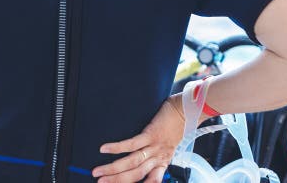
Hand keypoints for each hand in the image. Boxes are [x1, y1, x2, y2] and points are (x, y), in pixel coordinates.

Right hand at [91, 92, 209, 182]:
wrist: (188, 110)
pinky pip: (131, 144)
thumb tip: (143, 158)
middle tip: (99, 181)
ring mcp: (154, 146)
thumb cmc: (179, 126)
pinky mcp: (151, 134)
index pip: (149, 180)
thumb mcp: (171, 146)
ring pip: (131, 162)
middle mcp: (158, 157)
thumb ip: (159, 156)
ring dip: (113, 169)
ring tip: (98, 171)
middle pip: (135, 174)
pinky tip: (104, 149)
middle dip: (115, 180)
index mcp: (163, 162)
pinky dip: (117, 148)